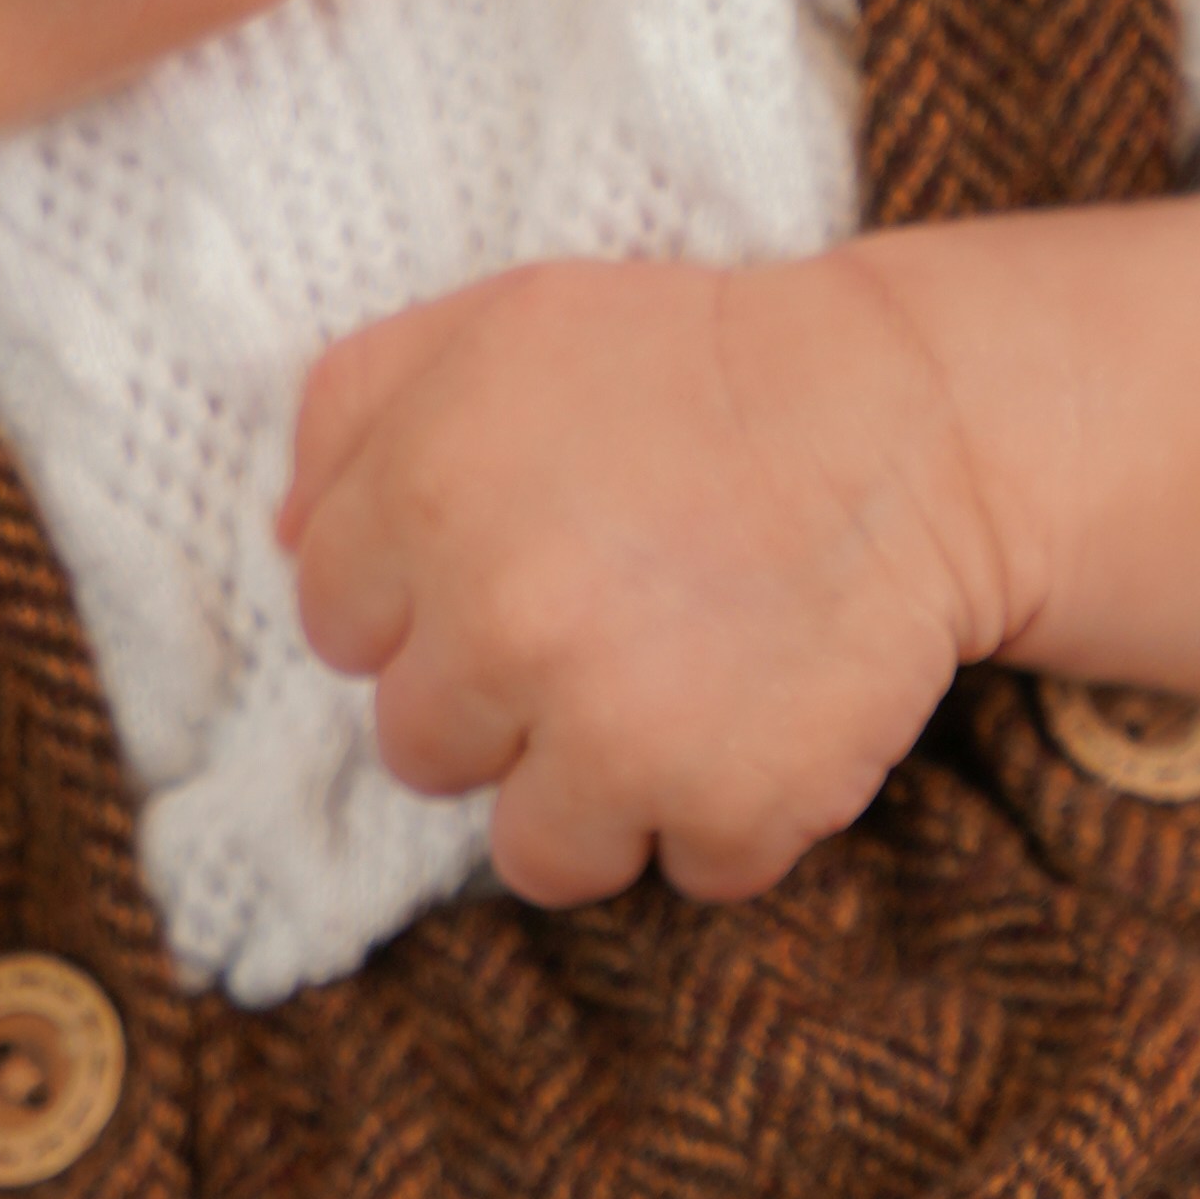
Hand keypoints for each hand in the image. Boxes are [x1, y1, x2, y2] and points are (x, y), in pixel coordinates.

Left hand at [279, 250, 1018, 904]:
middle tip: (608, 626)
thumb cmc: (694, 370)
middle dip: (502, 705)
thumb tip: (286, 541)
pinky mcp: (728, 810)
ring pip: (536, 853)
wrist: (913, 423)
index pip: (338, 628)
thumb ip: (355, 410)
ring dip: (602, 794)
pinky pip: (684, 873)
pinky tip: (762, 718)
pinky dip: (725, 819)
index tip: (507, 571)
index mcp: (424, 501)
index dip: (421, 607)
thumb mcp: (501, 325)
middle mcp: (503, 629)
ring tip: (680, 693)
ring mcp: (614, 734)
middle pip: (422, 751)